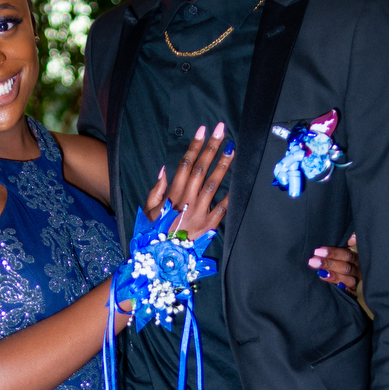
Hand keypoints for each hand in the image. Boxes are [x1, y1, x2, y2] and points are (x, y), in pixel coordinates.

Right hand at [144, 122, 232, 242]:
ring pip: (214, 184)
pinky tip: (240, 181)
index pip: (185, 164)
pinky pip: (222, 208)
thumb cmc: (154, 233)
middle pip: (202, 168)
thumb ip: (156, 190)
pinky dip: (231, 196)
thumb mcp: (148, 211)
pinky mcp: (209, 226)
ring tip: (232, 149)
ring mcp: (200, 212)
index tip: (203, 130)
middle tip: (221, 130)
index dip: (195, 146)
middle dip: (212, 147)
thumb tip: (164, 170)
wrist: (162, 259)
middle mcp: (187, 200)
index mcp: (172, 195)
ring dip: (224, 165)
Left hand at [310, 232, 357, 291]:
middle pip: (345, 267)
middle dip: (329, 264)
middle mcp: (357, 270)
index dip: (333, 253)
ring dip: (332, 276)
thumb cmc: (339, 261)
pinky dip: (339, 288)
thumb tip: (352, 238)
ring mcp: (355, 282)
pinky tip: (328, 284)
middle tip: (313, 261)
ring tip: (319, 273)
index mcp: (356, 258)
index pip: (347, 254)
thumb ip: (345, 243)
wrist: (344, 281)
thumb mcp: (342, 251)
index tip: (318, 251)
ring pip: (346, 279)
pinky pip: (347, 291)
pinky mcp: (352, 292)